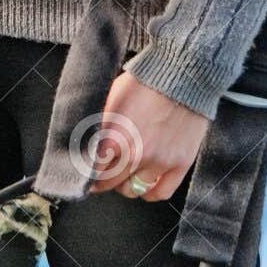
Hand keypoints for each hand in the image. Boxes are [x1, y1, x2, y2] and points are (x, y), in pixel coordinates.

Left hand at [89, 67, 209, 201]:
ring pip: (132, 190)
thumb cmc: (145, 81)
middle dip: (102, 179)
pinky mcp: (179, 164)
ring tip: (124, 174)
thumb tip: (84, 144)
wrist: (183, 73)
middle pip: (109, 183)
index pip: (89, 171)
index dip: (84, 174)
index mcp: (112, 136)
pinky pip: (159, 193)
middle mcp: (134, 153)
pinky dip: (148, 192)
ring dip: (124, 184)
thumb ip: (97, 125)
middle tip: (103, 172)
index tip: (84, 172)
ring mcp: (158, 161)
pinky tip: (144, 182)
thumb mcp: (110, 98)